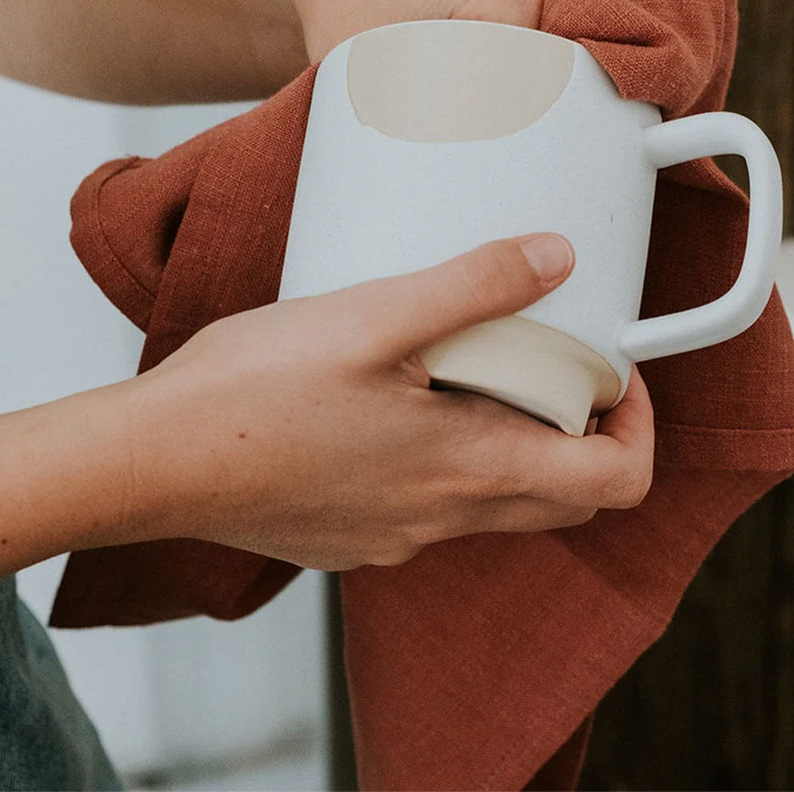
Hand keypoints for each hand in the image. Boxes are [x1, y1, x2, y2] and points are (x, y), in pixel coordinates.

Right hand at [140, 233, 653, 569]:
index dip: (639, 427)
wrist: (154, 462)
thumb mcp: (374, 316)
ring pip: (500, 502)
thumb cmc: (255, 392)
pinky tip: (401, 406)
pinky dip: (451, 461)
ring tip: (478, 370)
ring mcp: (399, 537)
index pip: (614, 482)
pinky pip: (435, 507)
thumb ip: (474, 284)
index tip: (614, 371)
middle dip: (584, 433)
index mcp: (470, 470)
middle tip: (556, 364)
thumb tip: (556, 256)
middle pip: (565, 497)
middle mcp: (445, 520)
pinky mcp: (356, 536)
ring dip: (517, 443)